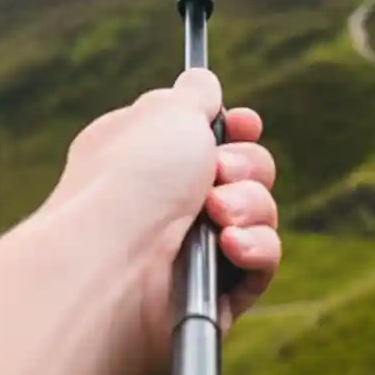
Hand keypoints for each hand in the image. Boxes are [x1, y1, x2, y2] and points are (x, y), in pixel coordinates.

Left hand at [49, 69, 280, 374]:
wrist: (113, 262)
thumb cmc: (133, 179)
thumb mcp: (168, 109)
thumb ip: (194, 92)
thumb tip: (204, 81)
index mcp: (148, 157)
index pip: (209, 138)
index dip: (236, 130)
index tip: (245, 124)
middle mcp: (167, 202)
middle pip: (246, 172)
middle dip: (245, 165)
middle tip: (217, 172)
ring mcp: (191, 249)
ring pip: (259, 214)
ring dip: (249, 205)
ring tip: (216, 213)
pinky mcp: (215, 293)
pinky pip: (261, 261)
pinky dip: (254, 248)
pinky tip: (229, 245)